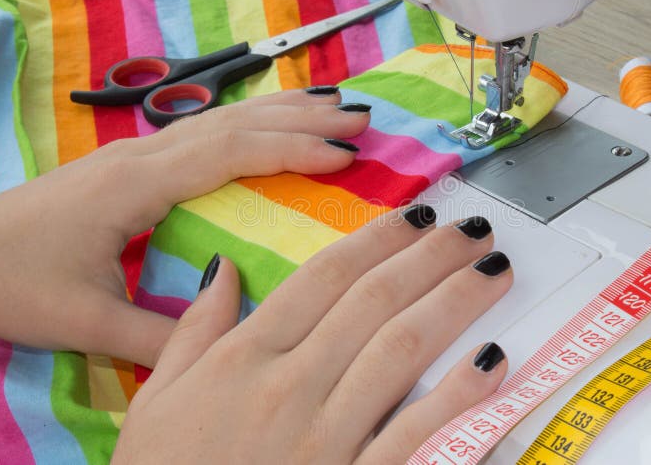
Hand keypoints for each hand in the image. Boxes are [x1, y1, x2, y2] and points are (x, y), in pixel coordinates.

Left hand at [0, 87, 369, 367]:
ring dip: (279, 109)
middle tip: (361, 118)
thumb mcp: (84, 322)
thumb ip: (161, 339)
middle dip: (302, 116)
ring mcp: (135, 155)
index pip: (232, 153)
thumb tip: (235, 346)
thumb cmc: (11, 281)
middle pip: (236, 122)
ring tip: (331, 105)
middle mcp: (143, 157)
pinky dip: (248, 121)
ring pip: (220, 118)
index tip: (347, 155)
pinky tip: (266, 123)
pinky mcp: (130, 164)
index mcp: (138, 185)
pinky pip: (203, 130)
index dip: (293, 149)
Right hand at [113, 208, 511, 463]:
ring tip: (492, 271)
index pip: (326, 276)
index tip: (416, 216)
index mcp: (244, 356)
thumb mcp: (158, 399)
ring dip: (454, 302)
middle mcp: (290, 384)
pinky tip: (490, 359)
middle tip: (472, 230)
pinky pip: (412, 431)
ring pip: (401, 349)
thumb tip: (222, 266)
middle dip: (430, 257)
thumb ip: (195, 328)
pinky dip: (456, 394)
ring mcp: (326, 435)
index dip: (378, 239)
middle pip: (374, 300)